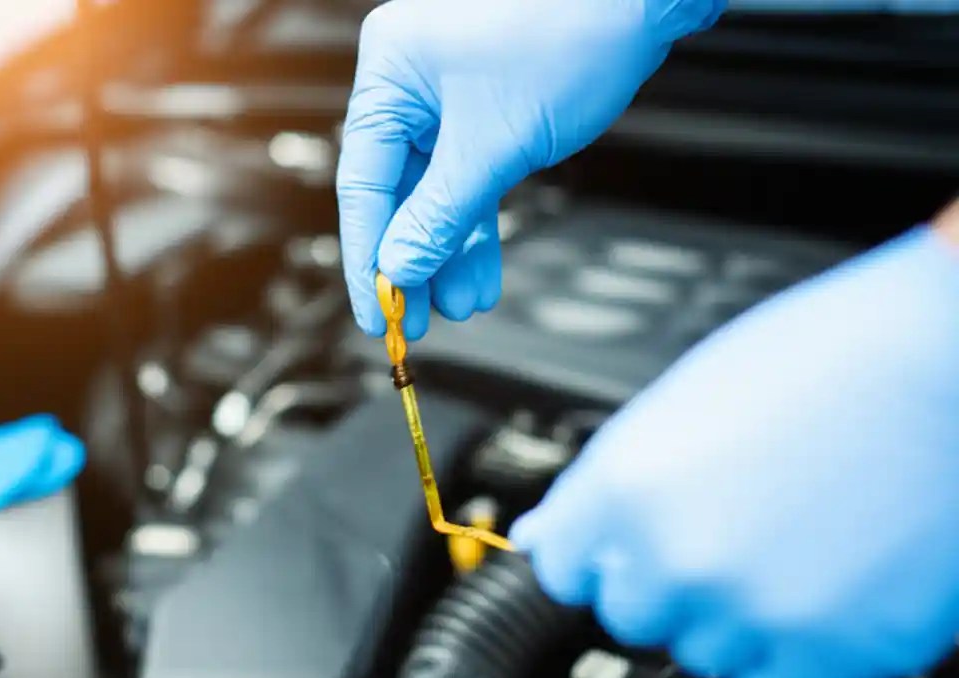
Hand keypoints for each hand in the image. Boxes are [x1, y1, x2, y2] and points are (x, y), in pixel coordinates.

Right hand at [336, 0, 722, 336]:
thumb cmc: (568, 33)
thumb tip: (400, 270)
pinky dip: (473, 223)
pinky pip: (466, 178)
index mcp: (388, 71)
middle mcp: (407, 81)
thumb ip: (439, 216)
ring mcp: (445, 95)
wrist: (641, 1)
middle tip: (417, 319)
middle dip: (412, 260)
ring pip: (434, 192)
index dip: (369, 256)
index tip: (379, 313)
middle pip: (395, 192)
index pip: (362, 182)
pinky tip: (476, 269)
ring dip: (447, 250)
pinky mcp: (484, 109)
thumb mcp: (492, 146)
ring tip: (460, 303)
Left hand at [512, 224, 958, 677]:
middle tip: (727, 527)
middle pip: (628, 613)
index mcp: (626, 487)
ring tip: (787, 542)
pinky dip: (785, 650)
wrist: (951, 360)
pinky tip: (815, 584)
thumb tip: (543, 533)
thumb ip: (605, 483)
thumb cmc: (830, 358)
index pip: (560, 567)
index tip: (620, 545)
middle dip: (665, 581)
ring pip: (700, 650)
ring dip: (730, 613)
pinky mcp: (833, 652)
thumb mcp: (686, 399)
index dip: (595, 552)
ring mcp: (753, 612)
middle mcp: (677, 558)